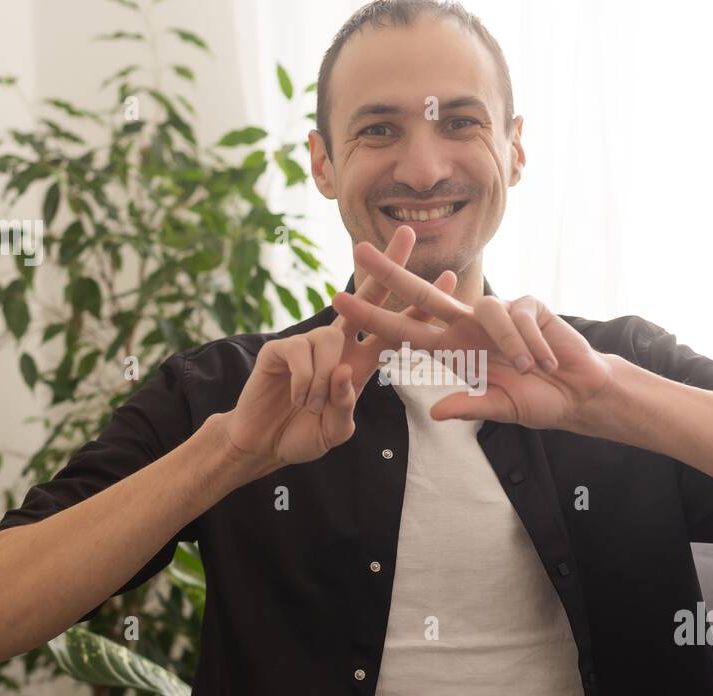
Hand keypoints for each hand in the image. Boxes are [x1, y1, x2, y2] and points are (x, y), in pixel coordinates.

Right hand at [225, 226, 455, 467]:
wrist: (262, 445)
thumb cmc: (302, 434)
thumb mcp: (335, 431)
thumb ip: (346, 408)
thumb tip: (345, 372)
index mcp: (359, 362)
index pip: (395, 330)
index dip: (420, 308)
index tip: (449, 280)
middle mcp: (337, 346)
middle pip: (367, 298)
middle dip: (389, 267)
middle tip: (408, 233)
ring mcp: (308, 344)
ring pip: (331, 340)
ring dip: (326, 380)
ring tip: (314, 405)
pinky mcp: (280, 348)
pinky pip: (302, 355)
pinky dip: (304, 383)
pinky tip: (296, 398)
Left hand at [330, 241, 613, 430]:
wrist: (579, 392)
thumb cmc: (538, 400)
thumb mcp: (501, 409)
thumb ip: (470, 407)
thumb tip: (435, 412)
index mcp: (456, 350)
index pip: (407, 330)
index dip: (374, 318)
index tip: (339, 303)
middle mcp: (470, 326)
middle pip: (424, 294)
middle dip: (393, 273)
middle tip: (357, 252)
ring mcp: (498, 313)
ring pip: (487, 311)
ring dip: (511, 344)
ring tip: (531, 368)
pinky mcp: (527, 305)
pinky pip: (520, 316)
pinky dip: (532, 342)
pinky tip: (546, 359)